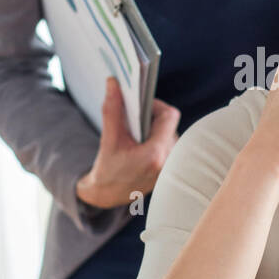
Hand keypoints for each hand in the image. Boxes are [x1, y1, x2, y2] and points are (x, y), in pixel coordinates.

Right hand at [76, 79, 180, 208]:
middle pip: (170, 124)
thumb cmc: (107, 169)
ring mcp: (171, 166)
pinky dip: (157, 138)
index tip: (140, 105)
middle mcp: (168, 161)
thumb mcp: (109, 139)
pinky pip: (170, 144)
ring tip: (136, 133)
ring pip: (171, 133)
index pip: (169, 116)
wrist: (108, 195)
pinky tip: (141, 143)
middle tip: (135, 117)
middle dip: (153, 117)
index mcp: (155, 154)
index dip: (156, 104)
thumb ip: (112, 109)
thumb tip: (113, 82)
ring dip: (155, 128)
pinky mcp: (170, 168)